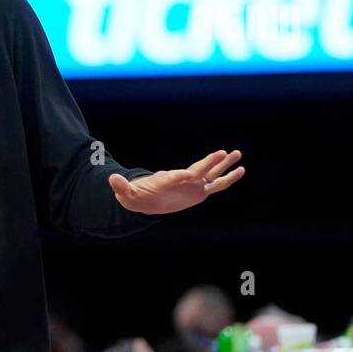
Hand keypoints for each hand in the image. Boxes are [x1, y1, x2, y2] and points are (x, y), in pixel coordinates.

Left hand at [109, 149, 244, 214]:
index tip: (187, 175)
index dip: (179, 176)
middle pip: (197, 170)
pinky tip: (241, 170)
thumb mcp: (127, 194)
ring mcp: (192, 185)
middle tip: (221, 152)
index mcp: (166, 181)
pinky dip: (229, 178)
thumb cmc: (137, 196)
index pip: (174, 177)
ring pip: (211, 174)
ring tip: (237, 153)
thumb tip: (111, 179)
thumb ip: (121, 186)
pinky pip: (217, 185)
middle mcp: (182, 180)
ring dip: (223, 165)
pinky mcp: (199, 192)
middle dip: (208, 163)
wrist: (145, 199)